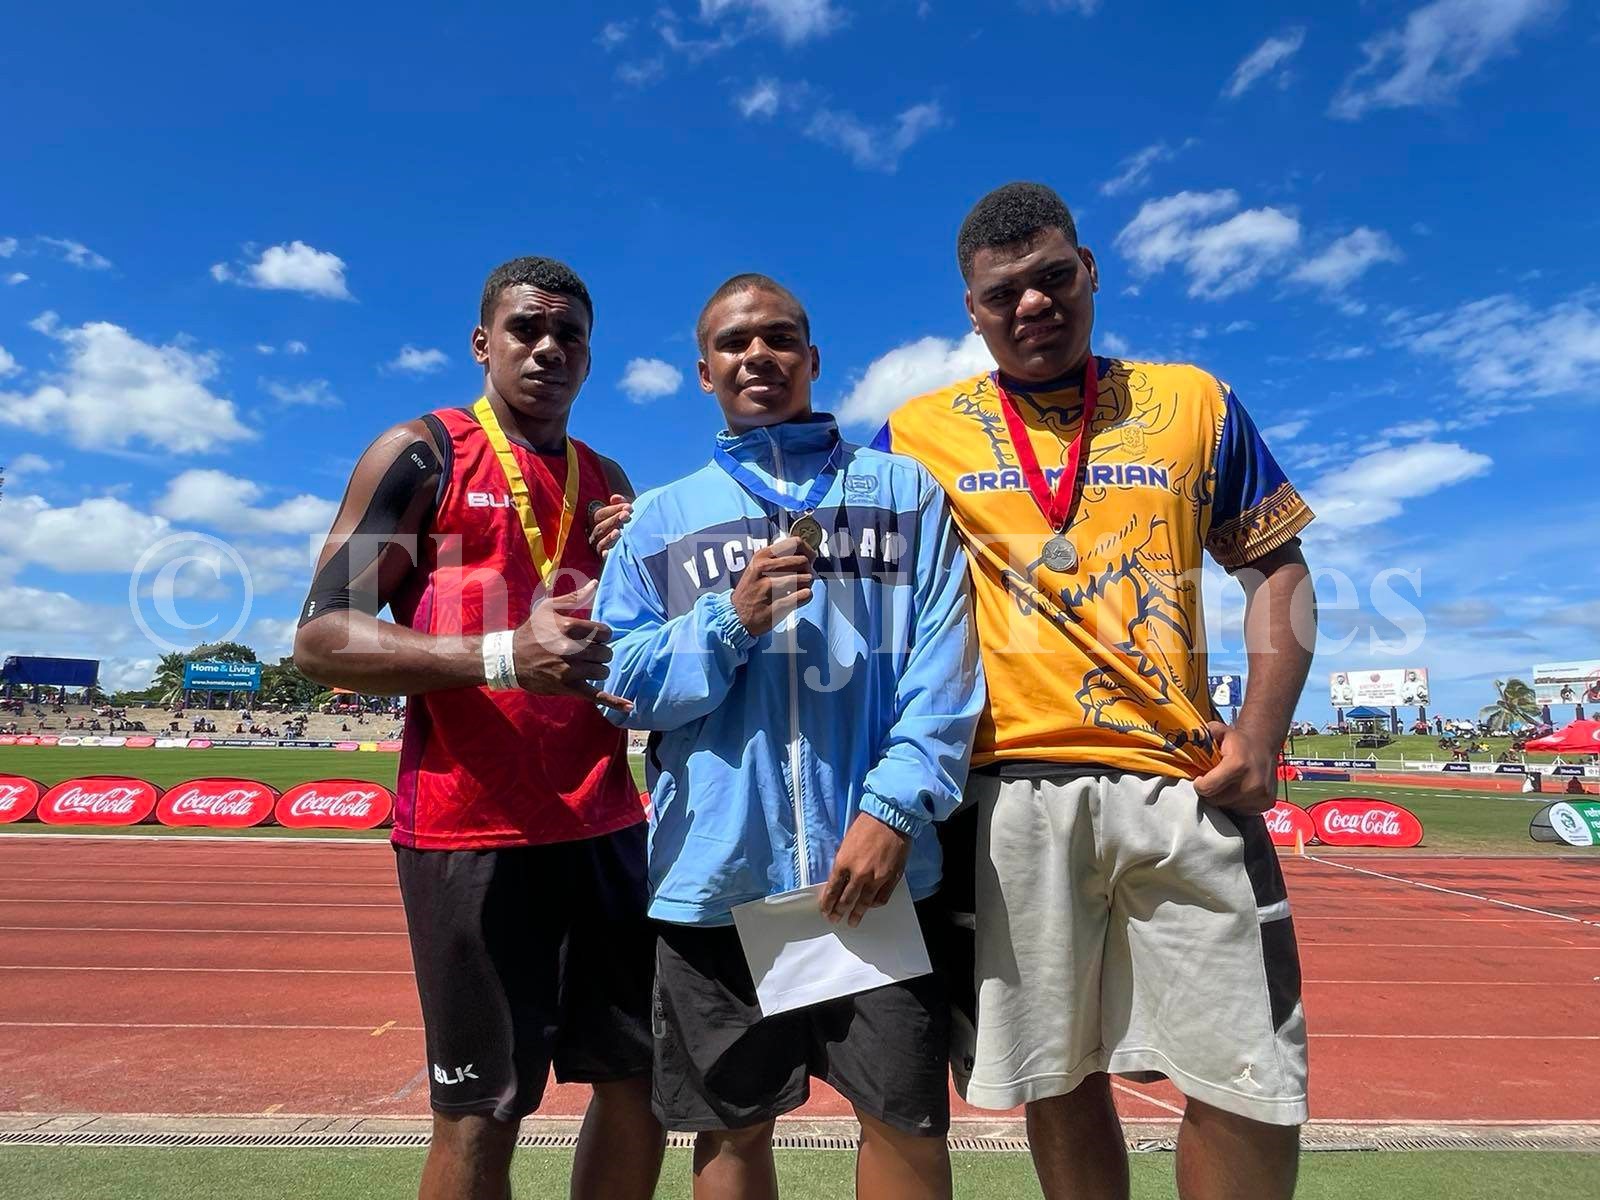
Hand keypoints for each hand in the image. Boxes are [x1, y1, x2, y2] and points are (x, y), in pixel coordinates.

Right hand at [510, 578, 631, 711]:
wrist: (510, 659)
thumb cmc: (532, 631)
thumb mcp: (548, 608)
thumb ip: (574, 597)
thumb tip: (595, 584)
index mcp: (569, 627)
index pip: (605, 633)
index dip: (602, 635)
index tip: (593, 638)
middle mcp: (571, 649)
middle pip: (606, 653)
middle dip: (600, 652)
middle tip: (586, 653)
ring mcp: (569, 670)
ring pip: (602, 671)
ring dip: (597, 669)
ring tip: (583, 666)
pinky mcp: (568, 687)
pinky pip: (596, 695)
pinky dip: (614, 701)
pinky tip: (629, 706)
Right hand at [589, 493, 631, 556]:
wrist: (638, 541)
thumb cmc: (629, 521)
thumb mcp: (626, 512)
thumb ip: (621, 503)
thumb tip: (615, 497)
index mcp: (598, 521)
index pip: (600, 514)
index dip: (613, 509)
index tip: (629, 507)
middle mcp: (596, 533)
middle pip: (600, 527)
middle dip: (614, 520)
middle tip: (627, 515)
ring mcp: (599, 545)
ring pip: (600, 541)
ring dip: (609, 537)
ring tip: (618, 532)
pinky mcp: (604, 556)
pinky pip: (602, 555)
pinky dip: (605, 553)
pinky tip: (609, 552)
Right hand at [730, 536, 814, 636]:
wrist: (736, 616)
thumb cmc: (751, 590)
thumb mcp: (757, 567)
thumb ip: (778, 558)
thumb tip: (806, 553)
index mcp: (761, 556)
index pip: (794, 543)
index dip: (807, 550)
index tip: (808, 558)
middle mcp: (764, 569)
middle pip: (802, 560)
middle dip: (808, 569)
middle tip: (804, 576)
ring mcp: (769, 588)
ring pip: (805, 578)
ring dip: (806, 584)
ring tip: (800, 588)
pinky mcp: (776, 606)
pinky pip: (803, 596)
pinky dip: (805, 596)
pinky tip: (798, 597)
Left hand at [819, 812, 910, 926]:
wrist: (891, 818)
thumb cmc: (866, 826)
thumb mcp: (846, 843)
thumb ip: (843, 863)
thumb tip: (840, 880)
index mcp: (843, 862)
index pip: (832, 890)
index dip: (827, 903)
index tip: (825, 911)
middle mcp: (858, 873)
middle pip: (846, 899)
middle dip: (838, 911)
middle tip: (835, 919)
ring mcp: (876, 878)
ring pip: (864, 903)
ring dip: (857, 914)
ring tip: (852, 922)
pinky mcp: (891, 878)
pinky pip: (881, 898)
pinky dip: (875, 904)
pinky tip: (871, 905)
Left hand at [1193, 720, 1276, 814]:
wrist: (1265, 744)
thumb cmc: (1238, 741)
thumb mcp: (1221, 732)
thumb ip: (1205, 735)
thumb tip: (1193, 736)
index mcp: (1237, 765)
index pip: (1207, 788)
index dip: (1199, 785)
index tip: (1199, 779)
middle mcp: (1251, 783)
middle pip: (1216, 800)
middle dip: (1210, 792)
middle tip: (1212, 781)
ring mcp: (1261, 795)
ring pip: (1228, 806)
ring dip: (1224, 798)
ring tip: (1227, 784)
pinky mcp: (1267, 803)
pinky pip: (1241, 810)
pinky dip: (1237, 802)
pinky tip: (1239, 789)